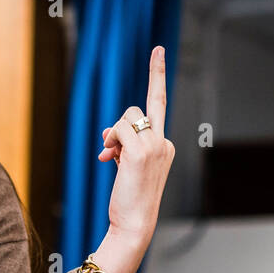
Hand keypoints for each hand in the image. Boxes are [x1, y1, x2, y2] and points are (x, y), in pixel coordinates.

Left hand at [95, 45, 174, 258]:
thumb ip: (121, 145)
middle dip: (116, 127)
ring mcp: (156, 145)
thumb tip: (108, 136)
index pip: (158, 104)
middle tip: (108, 151)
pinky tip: (110, 161)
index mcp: (165, 145)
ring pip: (124, 119)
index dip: (157, 74)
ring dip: (112, 137)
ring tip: (110, 159)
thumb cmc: (128, 199)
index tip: (158, 49)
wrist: (134, 223)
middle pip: (134, 110)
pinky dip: (110, 143)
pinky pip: (118, 130)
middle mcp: (165, 142)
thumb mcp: (126, 167)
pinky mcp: (142, 151)